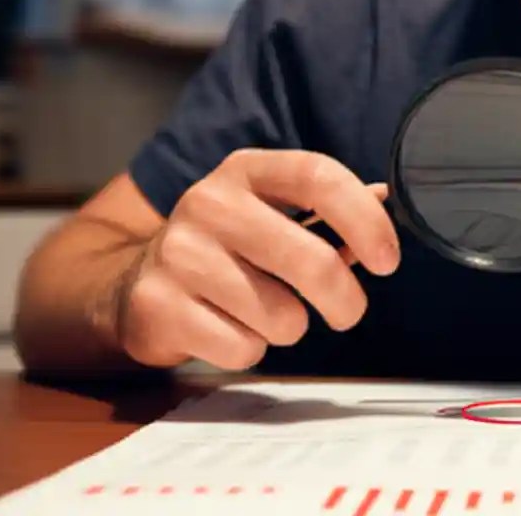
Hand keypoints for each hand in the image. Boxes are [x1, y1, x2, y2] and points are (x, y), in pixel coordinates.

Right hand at [112, 149, 399, 369]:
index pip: (318, 176)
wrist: (132, 284)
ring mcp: (178, 253)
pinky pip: (243, 349)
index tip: (388, 261)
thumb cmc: (228, 248)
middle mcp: (208, 202)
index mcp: (246, 170)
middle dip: (346, 300)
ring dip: (289, 327)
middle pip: (313, 261)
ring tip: (264, 312)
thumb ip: (327, 208)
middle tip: (346, 312)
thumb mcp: (271, 211)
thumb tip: (387, 197)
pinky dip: (248, 350)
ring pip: (282, 316)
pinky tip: (226, 328)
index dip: (365, 220)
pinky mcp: (158, 305)